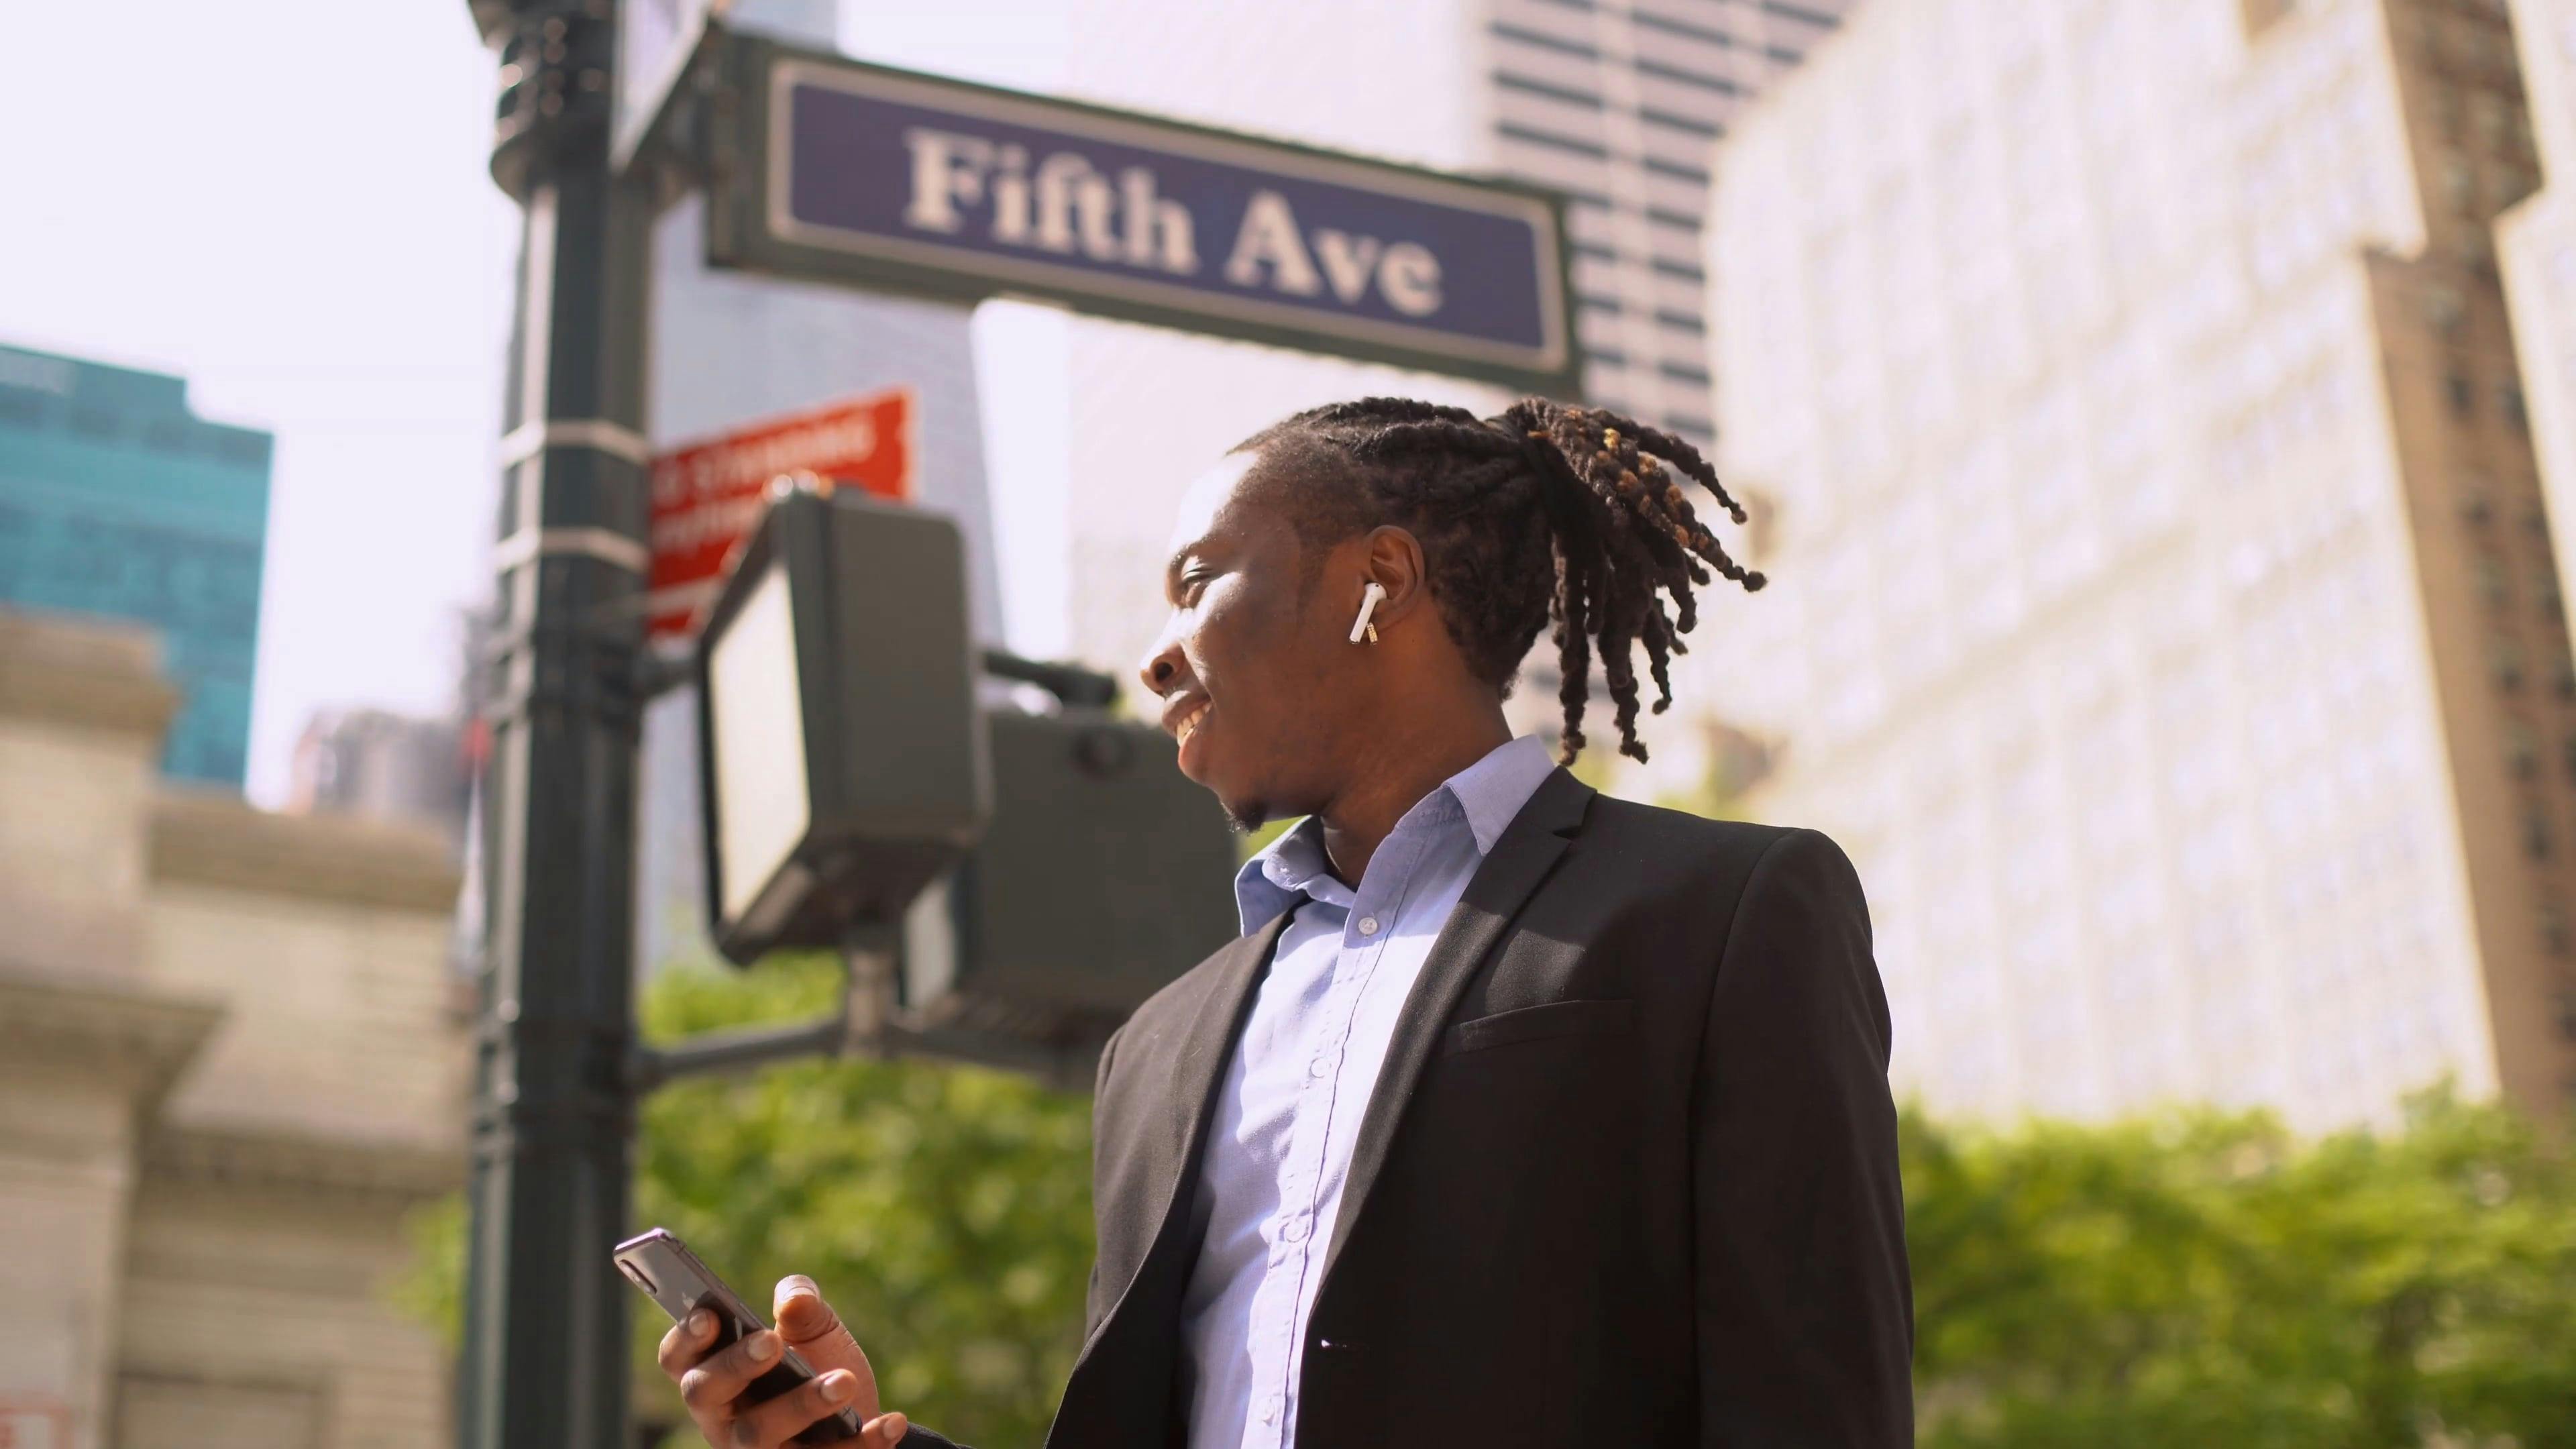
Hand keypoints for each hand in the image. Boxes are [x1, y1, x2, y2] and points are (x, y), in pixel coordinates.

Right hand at [656, 1273, 908, 1447]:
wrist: (861, 1415)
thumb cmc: (819, 1364)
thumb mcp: (814, 1329)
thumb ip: (801, 1305)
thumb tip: (795, 1299)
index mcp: (715, 1373)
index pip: (678, 1358)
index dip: (684, 1338)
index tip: (710, 1316)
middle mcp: (723, 1417)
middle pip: (706, 1393)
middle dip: (735, 1366)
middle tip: (772, 1343)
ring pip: (759, 1435)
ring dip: (802, 1405)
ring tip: (845, 1380)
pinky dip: (861, 1442)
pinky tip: (891, 1420)